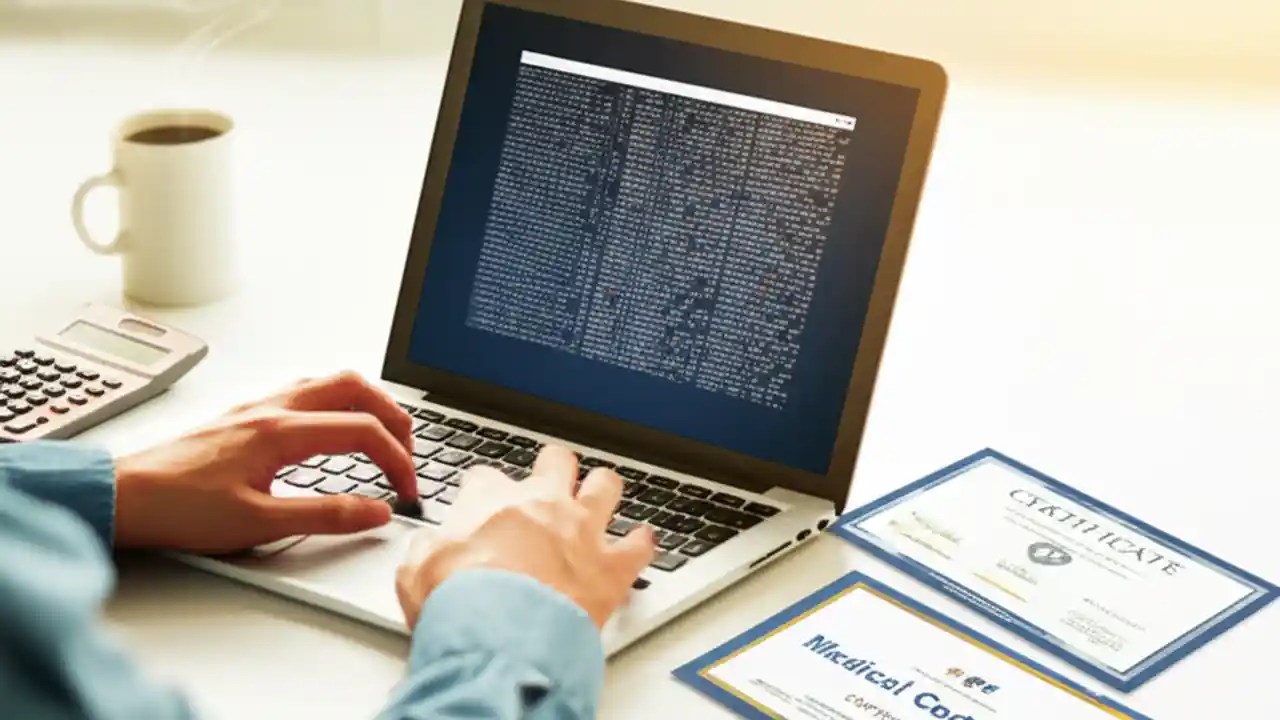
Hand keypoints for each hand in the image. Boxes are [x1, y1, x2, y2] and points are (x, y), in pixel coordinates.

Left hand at [113, 371, 417, 553]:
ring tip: (383, 436)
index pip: (363, 430)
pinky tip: (333, 431)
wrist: (122, 496)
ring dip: (367, 403)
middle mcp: (273, 408)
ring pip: (330, 383)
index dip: (397, 461)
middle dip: (394, 416)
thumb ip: (325, 516)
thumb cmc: (179, 509)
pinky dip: (337, 405)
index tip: (406, 492)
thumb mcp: (258, 523)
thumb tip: (376, 512)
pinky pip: (306, 392)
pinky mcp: (245, 416)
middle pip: (355, 387)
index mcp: (281, 431)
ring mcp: (258, 407)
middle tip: (409, 452)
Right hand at [396, 446, 655, 628]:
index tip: (483, 500)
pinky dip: (641, 544)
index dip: (485, 487)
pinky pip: (639, 545)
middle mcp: (541, 505)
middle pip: (556, 460)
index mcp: (491, 500)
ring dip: (603, 490)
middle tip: (551, 479)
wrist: (500, 636)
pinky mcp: (611, 566)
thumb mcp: (415, 572)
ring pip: (605, 485)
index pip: (487, 476)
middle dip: (554, 467)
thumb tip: (424, 548)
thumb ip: (424, 550)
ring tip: (601, 495)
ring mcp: (581, 531)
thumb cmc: (458, 604)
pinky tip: (642, 542)